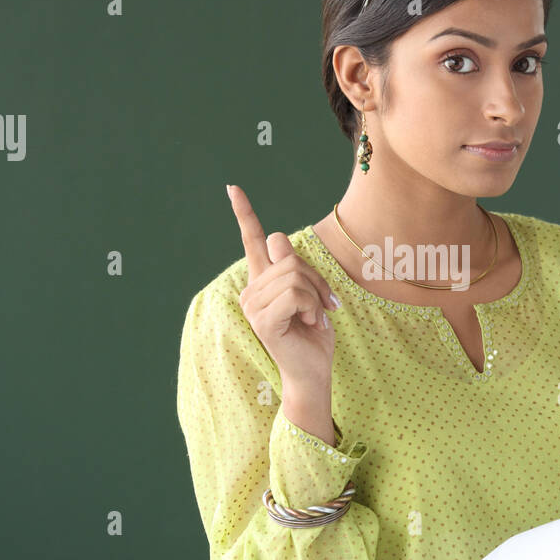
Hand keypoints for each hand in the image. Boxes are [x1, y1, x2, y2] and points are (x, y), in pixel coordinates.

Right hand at [227, 184, 338, 386]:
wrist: (313, 371)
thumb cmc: (313, 332)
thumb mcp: (310, 292)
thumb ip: (295, 267)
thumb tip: (278, 238)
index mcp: (262, 280)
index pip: (252, 240)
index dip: (244, 213)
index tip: (232, 188)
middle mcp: (252, 289)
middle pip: (288, 257)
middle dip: (316, 278)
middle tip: (327, 304)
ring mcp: (253, 305)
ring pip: (294, 275)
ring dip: (317, 295)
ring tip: (316, 317)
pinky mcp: (262, 320)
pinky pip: (295, 294)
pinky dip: (312, 306)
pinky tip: (310, 323)